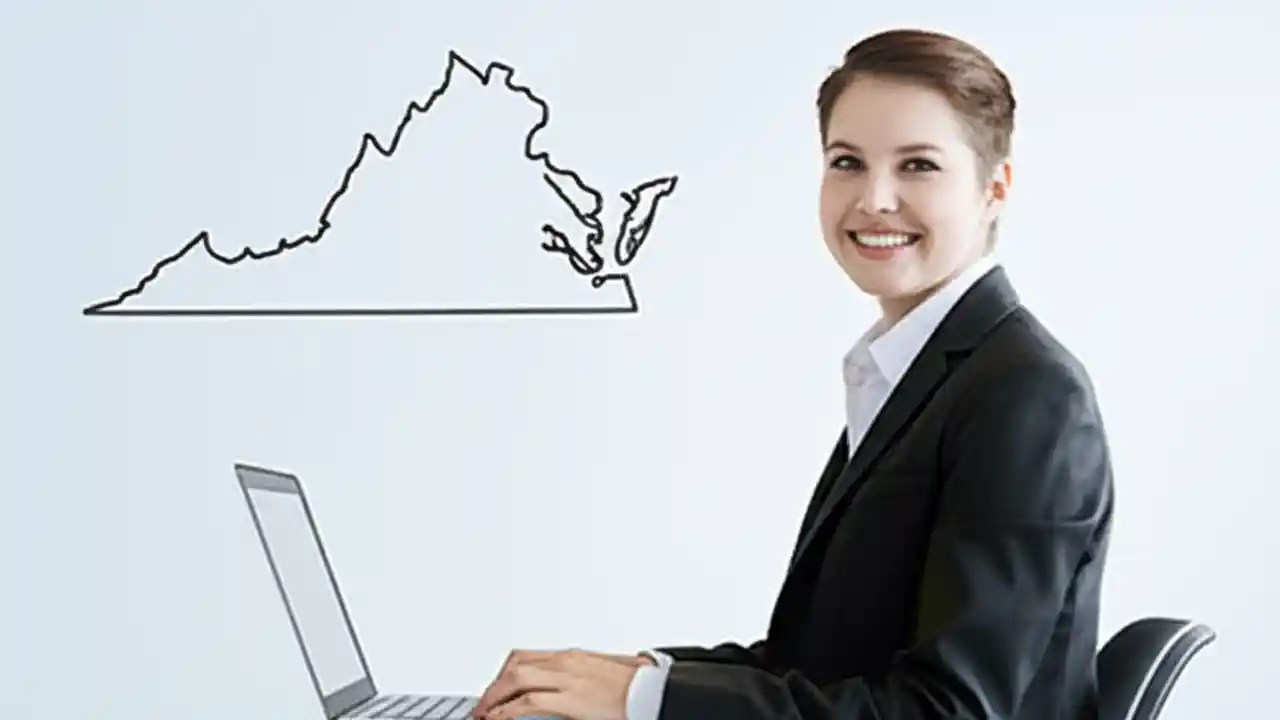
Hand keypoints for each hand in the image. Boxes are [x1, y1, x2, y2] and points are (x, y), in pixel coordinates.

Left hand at [471, 648, 655, 719]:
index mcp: (572, 657)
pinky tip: (497, 719)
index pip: (525, 657)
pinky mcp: (570, 700)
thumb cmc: (635, 687)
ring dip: (494, 696)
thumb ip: (583, 675)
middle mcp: (565, 662)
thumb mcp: (603, 674)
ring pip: (515, 678)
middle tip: (484, 703)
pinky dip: (506, 710)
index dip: (504, 673)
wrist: (654, 692)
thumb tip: (575, 685)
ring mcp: (567, 679)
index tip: (495, 688)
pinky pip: (527, 702)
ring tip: (484, 712)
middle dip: (494, 684)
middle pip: (515, 664)